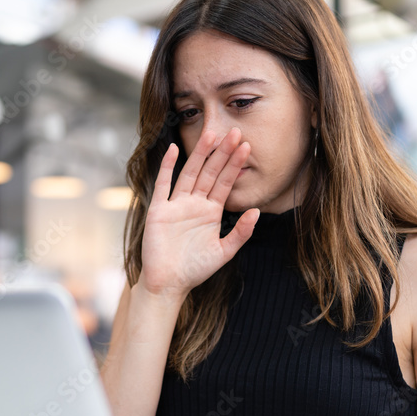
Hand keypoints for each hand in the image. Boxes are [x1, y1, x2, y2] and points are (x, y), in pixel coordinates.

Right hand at [138, 128, 258, 299]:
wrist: (168, 283)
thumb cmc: (195, 270)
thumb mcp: (223, 252)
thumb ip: (241, 233)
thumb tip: (257, 212)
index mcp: (211, 212)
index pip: (225, 183)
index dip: (235, 165)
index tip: (246, 146)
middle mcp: (195, 204)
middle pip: (210, 173)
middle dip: (222, 153)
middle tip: (235, 132)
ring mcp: (176, 205)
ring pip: (190, 173)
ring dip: (200, 154)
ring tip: (211, 133)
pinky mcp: (159, 210)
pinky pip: (164, 184)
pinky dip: (168, 167)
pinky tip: (174, 150)